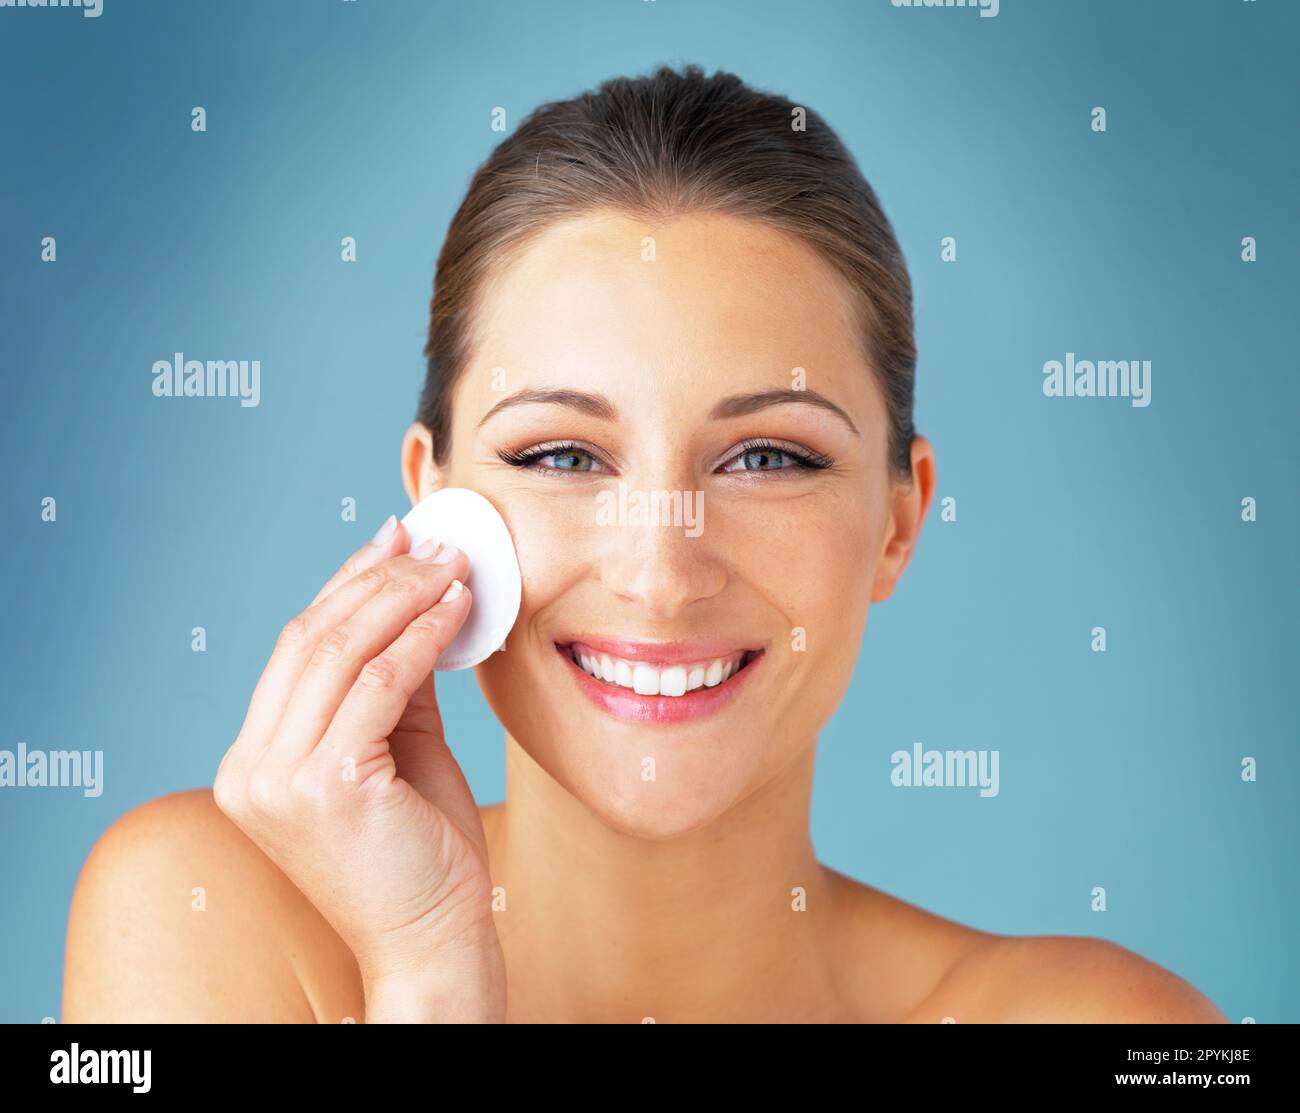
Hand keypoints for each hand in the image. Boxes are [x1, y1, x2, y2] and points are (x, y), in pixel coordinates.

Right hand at [213, 515, 505, 1021]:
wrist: (432, 941)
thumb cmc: (420, 852)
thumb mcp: (397, 748)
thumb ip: (393, 680)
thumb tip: (414, 597)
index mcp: (252, 762)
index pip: (295, 649)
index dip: (346, 586)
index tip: (392, 541)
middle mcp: (249, 769)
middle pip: (310, 640)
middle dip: (379, 579)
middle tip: (434, 544)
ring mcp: (278, 780)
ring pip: (341, 652)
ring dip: (404, 596)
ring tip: (454, 567)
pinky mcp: (323, 786)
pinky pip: (381, 683)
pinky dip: (423, 636)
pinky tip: (457, 609)